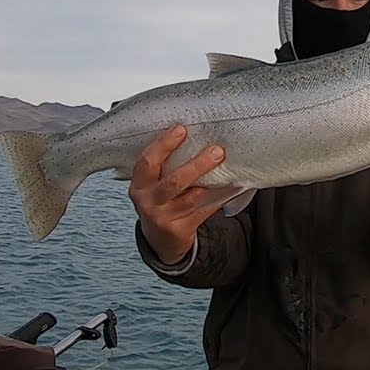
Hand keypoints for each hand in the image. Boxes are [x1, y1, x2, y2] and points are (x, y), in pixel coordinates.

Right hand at [128, 125, 226, 264]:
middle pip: (174, 181)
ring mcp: (163, 218)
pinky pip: (204, 211)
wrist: (160, 239)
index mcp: (140, 184)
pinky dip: (219, 198)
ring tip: (227, 167)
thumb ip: (166, 166)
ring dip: (213, 182)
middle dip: (197, 165)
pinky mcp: (179, 230)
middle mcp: (148, 201)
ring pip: (192, 198)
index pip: (148, 161)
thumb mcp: (153, 184)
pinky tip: (230, 187)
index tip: (182, 129)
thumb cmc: (160, 202)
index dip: (164, 144)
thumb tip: (196, 136)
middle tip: (217, 151)